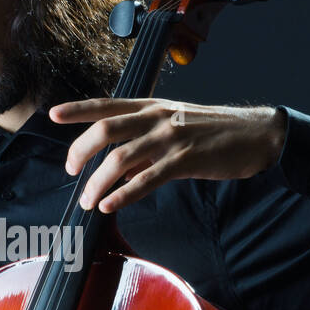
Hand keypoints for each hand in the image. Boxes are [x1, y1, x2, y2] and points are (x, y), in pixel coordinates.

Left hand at [51, 98, 286, 212]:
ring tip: (88, 200)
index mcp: (153, 107)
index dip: (78, 109)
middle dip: (80, 150)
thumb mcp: (175, 128)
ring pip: (122, 157)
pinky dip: (124, 194)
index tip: (53, 114)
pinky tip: (110, 205)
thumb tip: (118, 170)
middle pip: (106, 129)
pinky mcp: (186, 160)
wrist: (257, 134)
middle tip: (70, 171)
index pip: (107, 105)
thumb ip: (145, 145)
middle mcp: (158, 117)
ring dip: (98, 181)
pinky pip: (147, 179)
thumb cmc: (215, 132)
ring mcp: (172, 137)